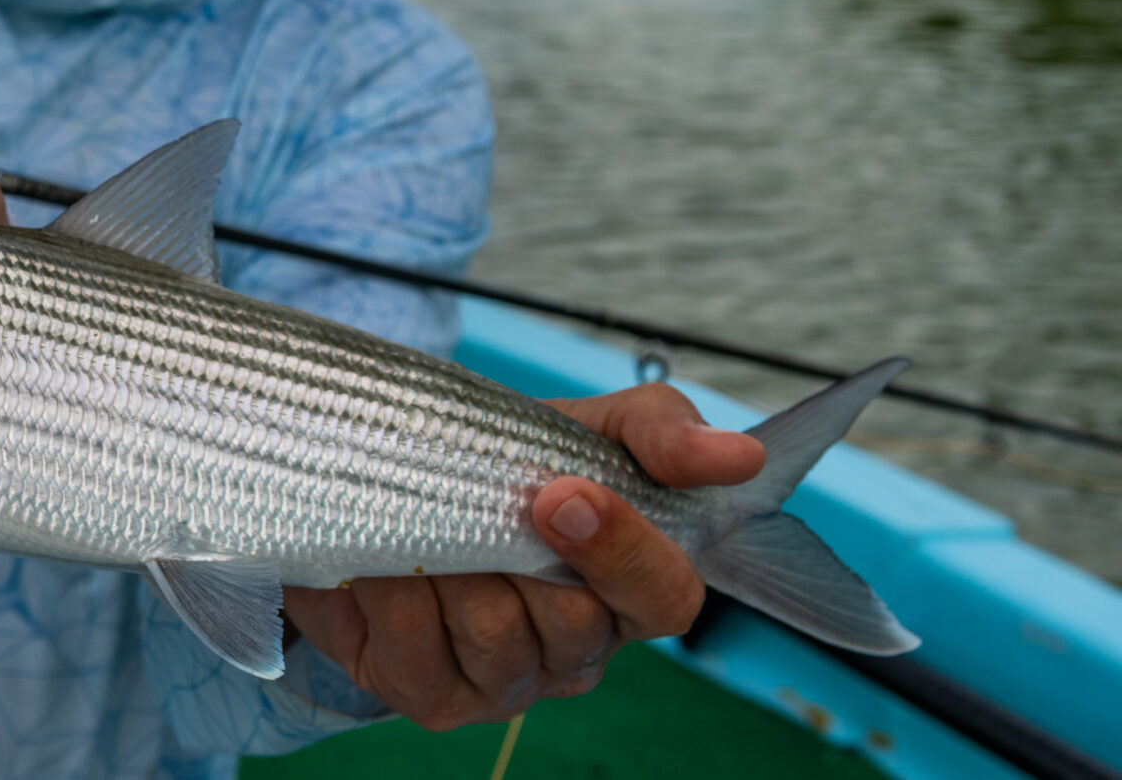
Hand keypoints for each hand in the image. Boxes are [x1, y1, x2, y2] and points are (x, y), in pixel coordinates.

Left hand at [282, 383, 764, 730]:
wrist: (388, 481)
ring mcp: (507, 684)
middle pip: (573, 619)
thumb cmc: (504, 463)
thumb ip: (661, 432)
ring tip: (421, 516)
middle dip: (518, 547)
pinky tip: (384, 559)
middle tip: (477, 493)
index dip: (623, 550)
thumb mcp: (586, 427)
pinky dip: (392, 588)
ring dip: (449, 560)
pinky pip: (417, 647)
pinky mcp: (432, 696)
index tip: (563, 492)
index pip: (666, 597)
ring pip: (494, 633)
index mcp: (629, 590)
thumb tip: (740, 456)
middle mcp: (578, 651)